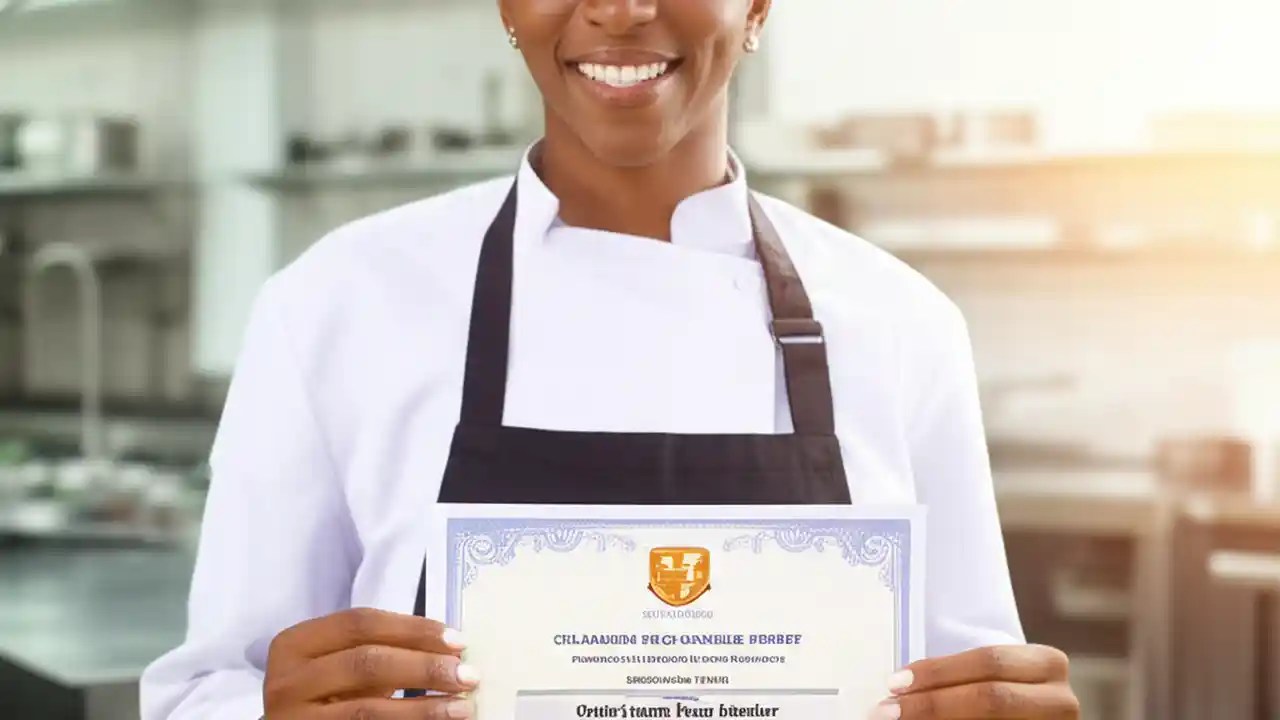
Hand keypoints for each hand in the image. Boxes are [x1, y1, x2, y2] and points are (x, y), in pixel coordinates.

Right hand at [264, 607, 477, 719]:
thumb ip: (379, 650)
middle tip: (467, 674)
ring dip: (424, 707)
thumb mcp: (339, 665)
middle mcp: (287, 681)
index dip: (413, 629)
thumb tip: (448, 650)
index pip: (361, 623)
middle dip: (425, 667)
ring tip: (462, 706)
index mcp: (295, 644)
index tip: (457, 640)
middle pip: (367, 663)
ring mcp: (295, 719)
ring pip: (369, 709)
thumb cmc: (322, 694)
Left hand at [871, 644, 1077, 718]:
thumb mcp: (992, 676)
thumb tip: (899, 685)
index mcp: (1047, 663)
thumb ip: (961, 675)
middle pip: (991, 698)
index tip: (895, 682)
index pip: (989, 661)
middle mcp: (1061, 698)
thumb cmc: (1002, 692)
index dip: (939, 672)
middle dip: (933, 704)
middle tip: (888, 710)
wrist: (1028, 717)